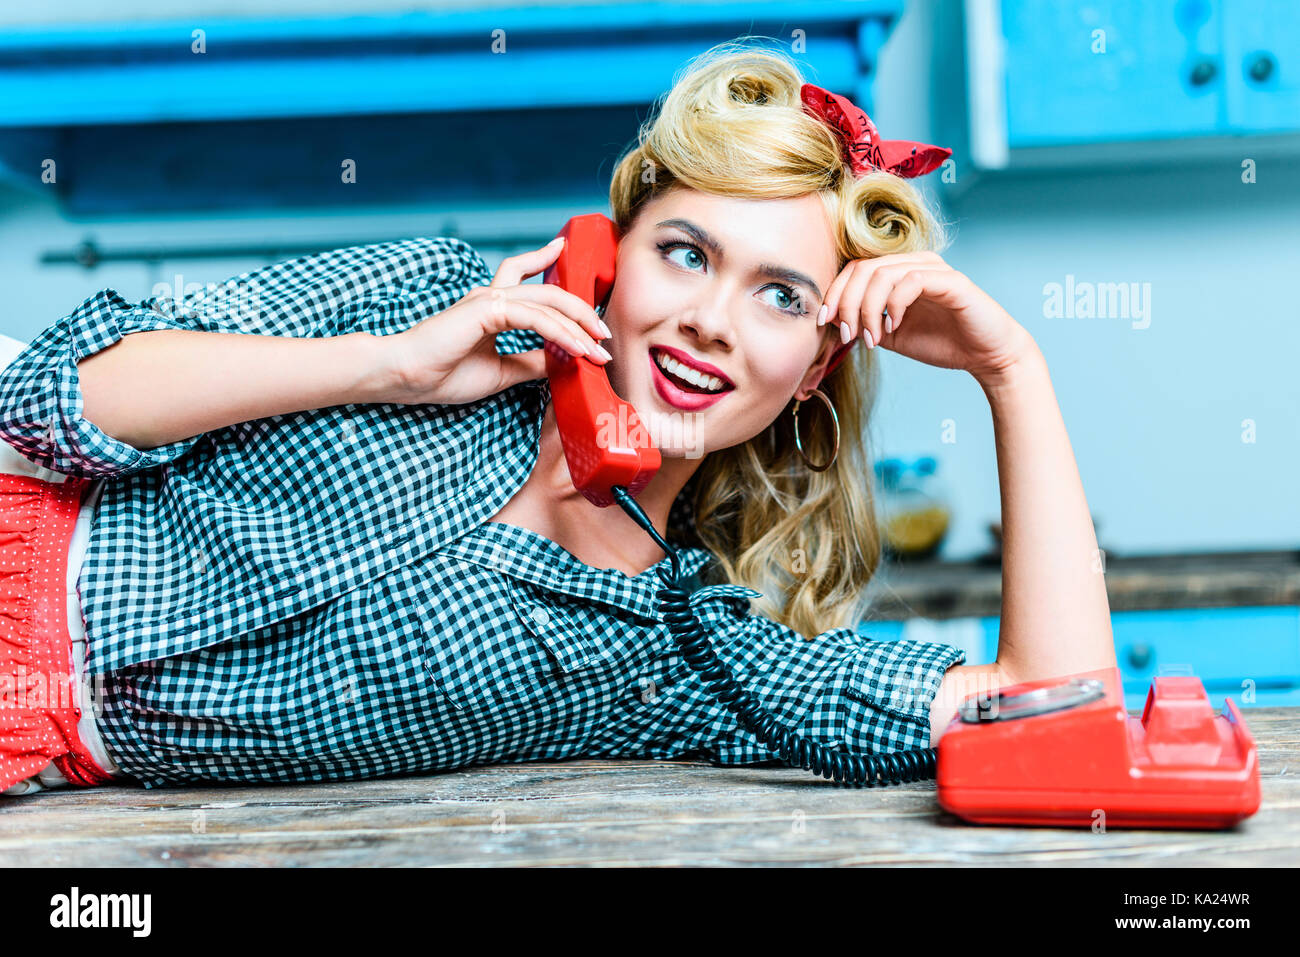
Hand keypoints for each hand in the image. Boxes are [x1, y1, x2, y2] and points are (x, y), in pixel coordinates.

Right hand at [382, 237, 612, 405]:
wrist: (404, 377)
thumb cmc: (440, 374)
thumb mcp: (499, 372)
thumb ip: (528, 363)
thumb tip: (558, 362)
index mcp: (489, 307)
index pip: (521, 276)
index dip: (543, 259)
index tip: (563, 250)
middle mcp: (491, 297)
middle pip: (547, 292)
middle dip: (581, 310)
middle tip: (604, 333)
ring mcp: (489, 300)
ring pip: (547, 304)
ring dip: (578, 326)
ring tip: (599, 348)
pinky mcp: (486, 310)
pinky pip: (536, 319)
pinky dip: (561, 333)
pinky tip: (578, 348)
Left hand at [818, 251, 1035, 386]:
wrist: (986, 356)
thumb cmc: (942, 343)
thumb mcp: (891, 335)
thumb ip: (865, 323)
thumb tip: (832, 319)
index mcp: (899, 272)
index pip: (855, 269)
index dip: (835, 293)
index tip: (825, 322)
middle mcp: (915, 263)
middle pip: (863, 269)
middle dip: (846, 303)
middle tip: (847, 334)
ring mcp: (934, 269)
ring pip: (882, 274)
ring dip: (868, 309)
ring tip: (871, 338)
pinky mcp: (951, 281)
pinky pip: (911, 281)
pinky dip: (894, 306)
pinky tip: (894, 328)